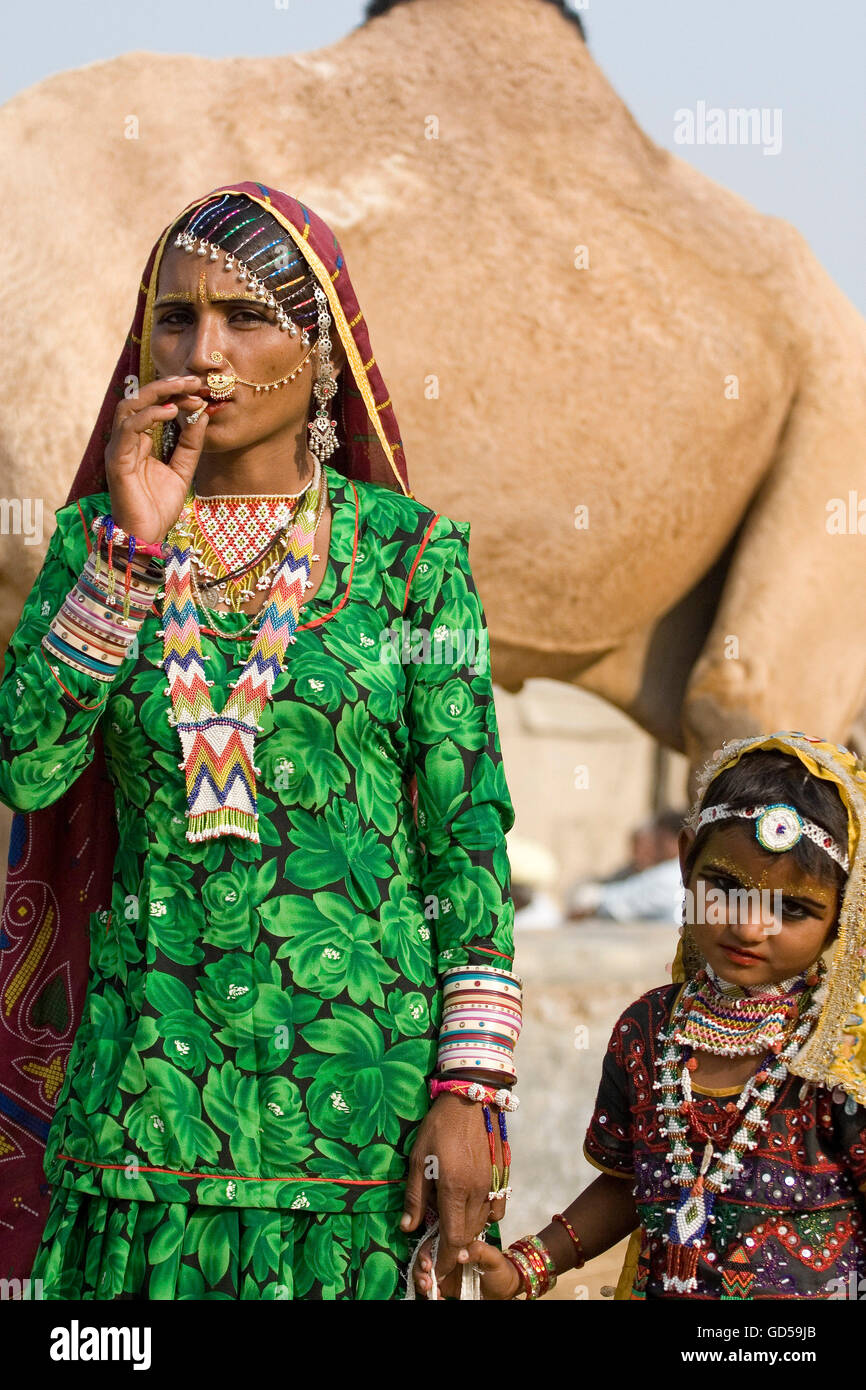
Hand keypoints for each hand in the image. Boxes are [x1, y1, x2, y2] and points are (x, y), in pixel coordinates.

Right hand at [104, 374, 209, 543]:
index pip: (153, 406)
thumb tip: (202, 414)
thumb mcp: (183, 470)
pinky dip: (149, 416)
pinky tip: (171, 412)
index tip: (200, 390)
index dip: (175, 394)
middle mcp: (126, 441)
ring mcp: (119, 449)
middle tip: (193, 380)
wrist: (146, 535)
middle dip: (167, 385)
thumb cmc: (159, 506)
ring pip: (130, 406)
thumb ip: (190, 444)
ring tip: (183, 389)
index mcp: (140, 441)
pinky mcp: (117, 460)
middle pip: (139, 399)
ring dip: (157, 393)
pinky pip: (128, 429)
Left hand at [401, 1093, 506, 1280]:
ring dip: (467, 1231)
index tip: (435, 1269)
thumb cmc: (439, 1126)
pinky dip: (485, 1216)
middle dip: (452, 1248)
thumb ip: (415, 1196)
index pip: (453, 1238)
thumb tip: (408, 1227)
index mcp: (454, 1189)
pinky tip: (471, 1208)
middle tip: (437, 1247)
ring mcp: (492, 1185)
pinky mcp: (501, 1177)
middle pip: (468, 1235)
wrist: (470, 1099)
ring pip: (482, 1223)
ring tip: (451, 1226)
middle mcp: (476, 1192)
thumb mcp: (418, 1159)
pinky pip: (496, 1208)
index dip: (444, 1258)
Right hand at [413, 1238, 521, 1300]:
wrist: (503, 1292)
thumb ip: (480, 1251)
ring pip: (424, 1272)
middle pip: (425, 1257)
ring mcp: (444, 1272)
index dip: (427, 1251)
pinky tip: (437, 1298)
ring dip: (421, 1281)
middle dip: (420, 1268)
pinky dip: (430, 1294)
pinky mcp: (444, 1287)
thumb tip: (461, 1254)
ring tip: (429, 1290)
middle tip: (426, 1282)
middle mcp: (447, 1256)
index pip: (435, 1241)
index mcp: (457, 1244)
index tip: (428, 1265)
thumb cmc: (500, 1270)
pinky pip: (431, 1289)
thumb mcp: (494, 1258)